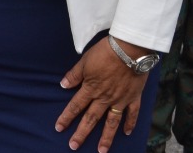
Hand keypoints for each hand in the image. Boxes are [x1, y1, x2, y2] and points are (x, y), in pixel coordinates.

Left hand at [55, 38, 150, 152]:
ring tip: (101, 150)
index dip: (66, 117)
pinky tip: (126, 132)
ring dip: (106, 137)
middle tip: (73, 146)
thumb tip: (63, 85)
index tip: (59, 128)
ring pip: (111, 122)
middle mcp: (104, 98)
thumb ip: (74, 74)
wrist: (129, 50)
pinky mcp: (134, 97)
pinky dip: (130, 123)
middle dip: (81, 133)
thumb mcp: (84, 60)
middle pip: (91, 119)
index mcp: (91, 88)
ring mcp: (120, 100)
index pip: (75, 106)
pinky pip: (132, 114)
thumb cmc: (105, 52)